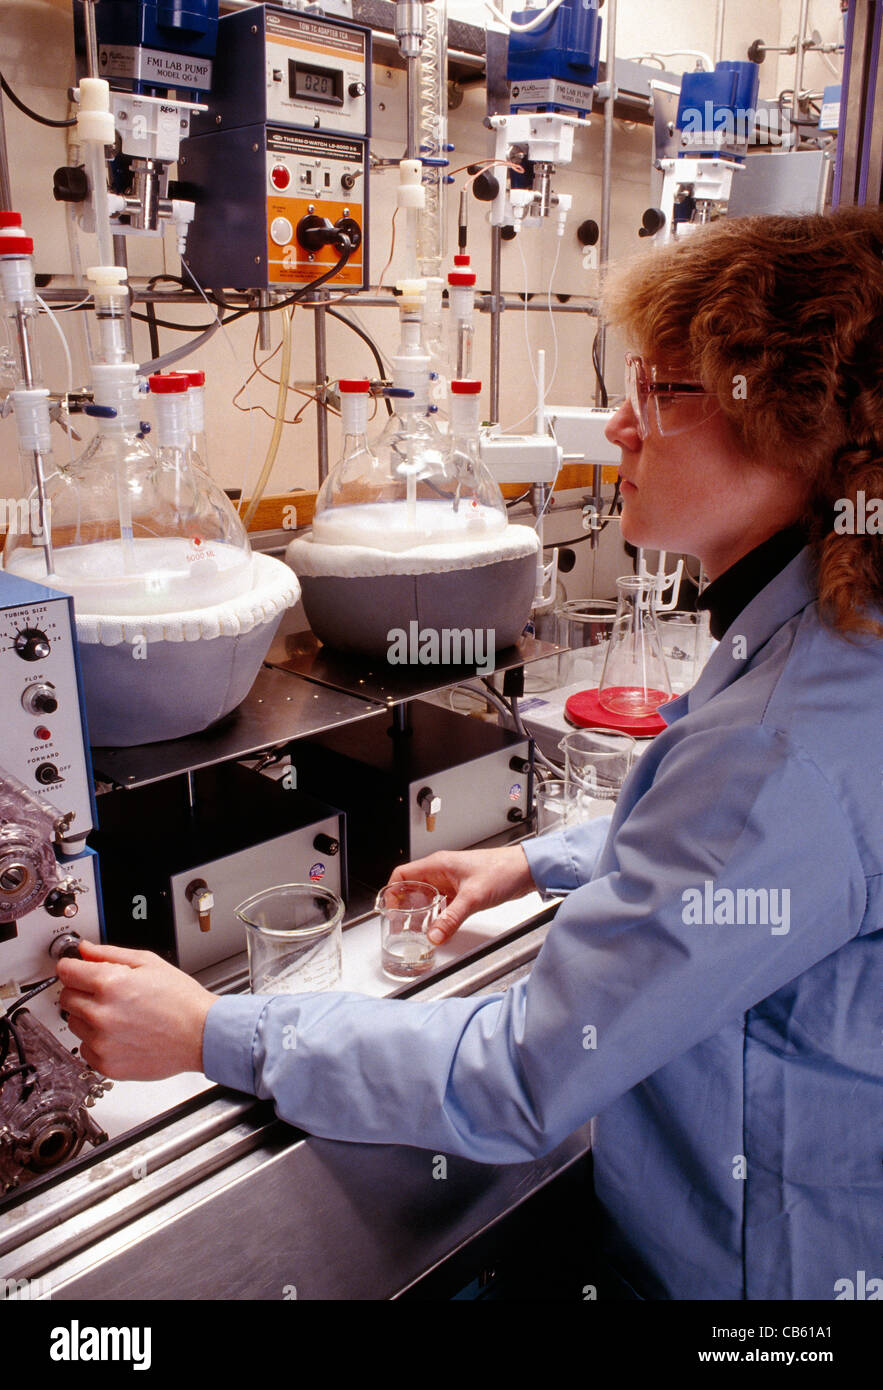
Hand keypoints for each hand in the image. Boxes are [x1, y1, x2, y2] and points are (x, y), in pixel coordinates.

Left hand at [56, 939, 216, 1080]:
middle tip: (105, 993)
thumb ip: (110, 954)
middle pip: (65, 997)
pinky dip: (97, 1041)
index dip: (72, 967)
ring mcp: (102, 1041)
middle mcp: (101, 1013)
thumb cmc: (181, 1000)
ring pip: (73, 1023)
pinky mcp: (106, 1064)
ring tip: (118, 1014)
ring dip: (87, 1016)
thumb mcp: (149, 963)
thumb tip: (85, 950)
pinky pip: (85, 1048)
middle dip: (80, 990)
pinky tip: (120, 1033)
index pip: (66, 971)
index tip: (76, 969)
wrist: (201, 1035)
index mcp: (110, 983)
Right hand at [390, 845, 535, 945]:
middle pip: (412, 888)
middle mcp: (442, 872)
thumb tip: (434, 935)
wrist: (526, 870)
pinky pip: (442, 904)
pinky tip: (438, 928)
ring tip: (416, 931)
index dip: (392, 892)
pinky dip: (437, 916)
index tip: (389, 909)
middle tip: (400, 926)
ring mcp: (452, 881)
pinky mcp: (462, 891)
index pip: (402, 874)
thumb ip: (451, 918)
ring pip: (427, 897)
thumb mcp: (473, 897)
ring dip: (421, 913)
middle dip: (404, 907)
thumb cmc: (503, 870)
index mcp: (438, 865)